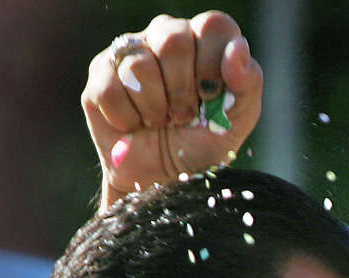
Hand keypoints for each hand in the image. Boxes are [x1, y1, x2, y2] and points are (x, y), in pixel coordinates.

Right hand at [82, 12, 262, 211]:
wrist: (163, 180)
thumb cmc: (203, 144)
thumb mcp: (237, 121)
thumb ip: (247, 83)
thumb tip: (236, 47)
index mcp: (207, 42)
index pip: (213, 26)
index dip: (212, 63)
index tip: (211, 97)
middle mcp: (168, 36)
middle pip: (173, 38)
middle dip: (182, 90)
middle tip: (184, 116)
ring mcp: (131, 50)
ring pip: (139, 64)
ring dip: (155, 108)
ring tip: (161, 122)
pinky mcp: (100, 72)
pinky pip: (110, 87)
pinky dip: (127, 118)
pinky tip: (134, 124)